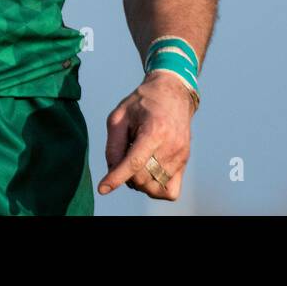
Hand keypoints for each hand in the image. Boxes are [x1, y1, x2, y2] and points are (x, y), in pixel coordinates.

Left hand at [97, 71, 194, 199]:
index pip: (134, 163)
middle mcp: (171, 146)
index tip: (102, 188)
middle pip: (142, 178)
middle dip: (126, 175)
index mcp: (154, 131)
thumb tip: (112, 171)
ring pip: (154, 187)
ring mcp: (180, 156)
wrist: (172, 93)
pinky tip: (149, 173)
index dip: (116, 178)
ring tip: (137, 162)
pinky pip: (170, 192)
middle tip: (124, 156)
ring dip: (139, 182)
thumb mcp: (119, 116)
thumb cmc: (142, 103)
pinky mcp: (184, 162)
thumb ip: (113, 145)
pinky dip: (155, 189)